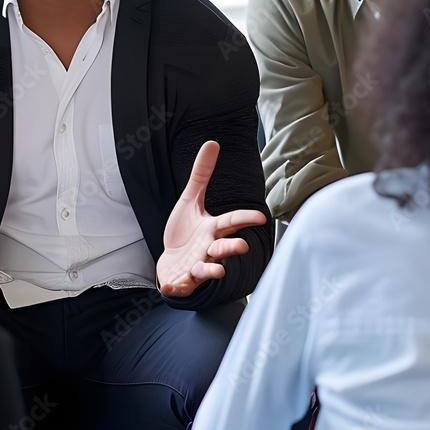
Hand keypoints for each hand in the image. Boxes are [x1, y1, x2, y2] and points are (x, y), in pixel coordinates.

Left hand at [156, 140, 265, 297]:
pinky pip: (182, 284)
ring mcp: (197, 266)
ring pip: (208, 269)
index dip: (245, 219)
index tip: (260, 218)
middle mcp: (208, 249)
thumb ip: (201, 175)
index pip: (231, 222)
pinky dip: (177, 286)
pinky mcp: (183, 280)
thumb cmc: (185, 232)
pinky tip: (170, 286)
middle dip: (232, 248)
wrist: (171, 263)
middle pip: (224, 248)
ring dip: (213, 270)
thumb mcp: (190, 201)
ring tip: (218, 270)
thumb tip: (212, 143)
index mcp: (212, 229)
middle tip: (242, 246)